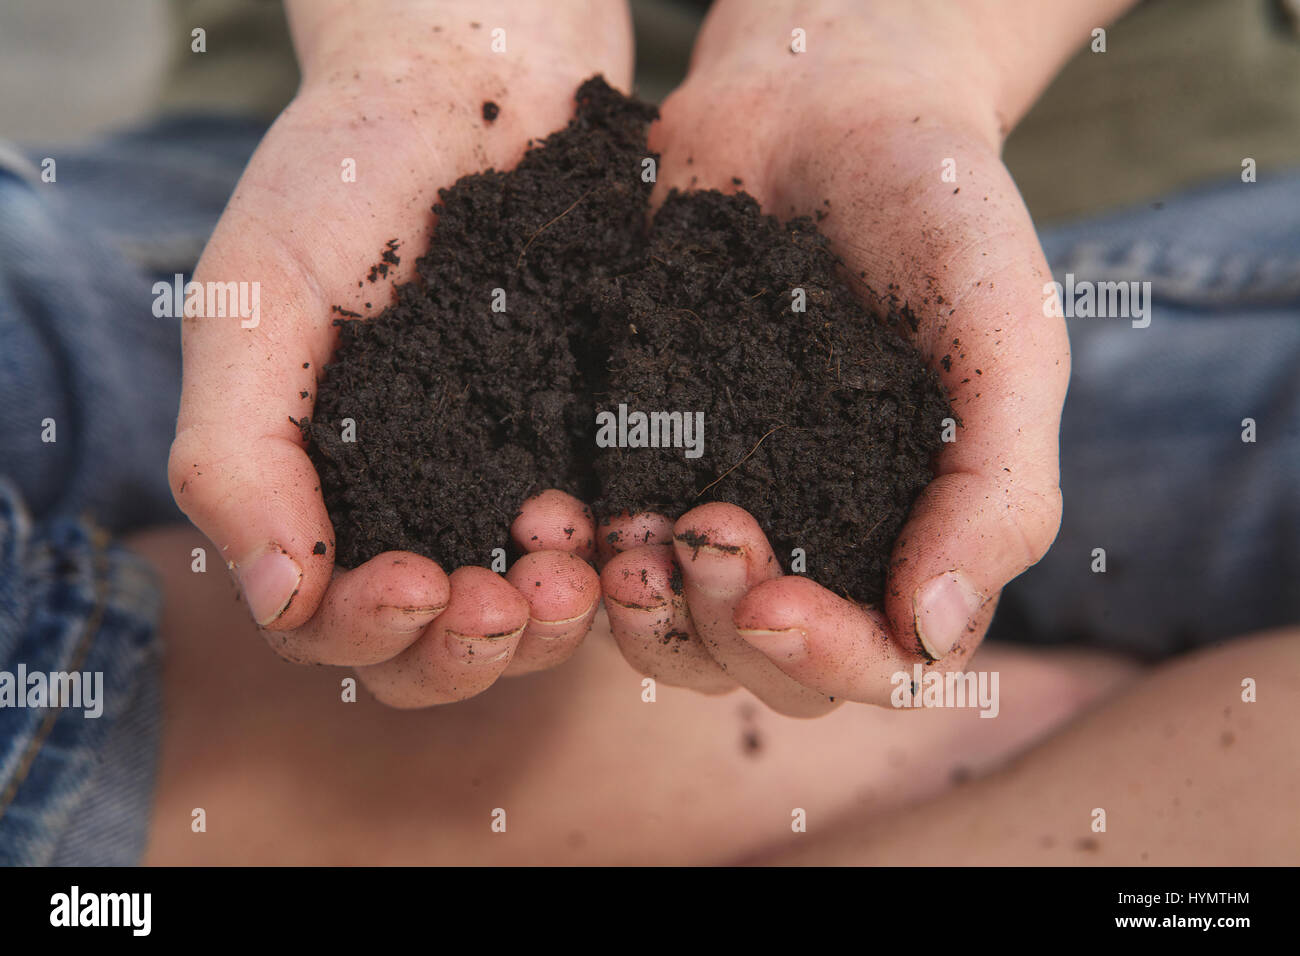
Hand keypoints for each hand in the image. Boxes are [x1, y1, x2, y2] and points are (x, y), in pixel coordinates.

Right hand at [169, 2, 630, 705]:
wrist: (476, 80)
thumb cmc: (346, 178)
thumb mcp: (256, 299)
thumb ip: (236, 451)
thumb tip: (275, 598)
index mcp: (326, 494)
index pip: (330, 625)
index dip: (370, 632)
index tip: (418, 583)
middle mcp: (420, 510)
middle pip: (435, 656)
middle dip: (470, 651)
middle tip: (509, 599)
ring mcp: (513, 488)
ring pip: (530, 627)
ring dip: (549, 627)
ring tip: (575, 565)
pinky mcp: (596, 454)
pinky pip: (613, 550)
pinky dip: (618, 565)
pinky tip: (625, 528)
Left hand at [600, 0, 1107, 714]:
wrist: (818, 103)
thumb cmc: (937, 209)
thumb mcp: (1004, 334)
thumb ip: (999, 487)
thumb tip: (937, 634)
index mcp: (916, 532)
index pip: (884, 663)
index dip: (828, 659)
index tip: (772, 598)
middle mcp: (819, 539)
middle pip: (768, 667)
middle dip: (726, 630)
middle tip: (700, 532)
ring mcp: (724, 503)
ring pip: (678, 635)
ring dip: (646, 617)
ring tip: (623, 540)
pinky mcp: (642, 458)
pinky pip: (608, 553)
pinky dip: (585, 560)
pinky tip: (568, 510)